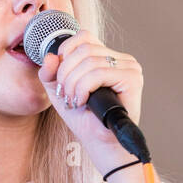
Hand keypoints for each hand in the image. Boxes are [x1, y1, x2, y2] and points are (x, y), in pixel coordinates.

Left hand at [36, 29, 143, 172]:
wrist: (103, 146)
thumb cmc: (86, 122)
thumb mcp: (61, 93)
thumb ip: (50, 74)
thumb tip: (50, 56)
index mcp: (108, 58)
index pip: (83, 36)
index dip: (66, 53)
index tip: (60, 78)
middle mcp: (122, 59)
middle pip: (84, 48)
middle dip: (66, 72)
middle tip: (65, 95)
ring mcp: (129, 67)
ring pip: (89, 60)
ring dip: (73, 83)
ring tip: (73, 101)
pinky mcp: (132, 78)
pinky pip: (98, 73)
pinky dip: (84, 88)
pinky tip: (82, 102)